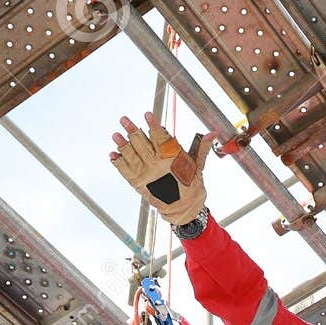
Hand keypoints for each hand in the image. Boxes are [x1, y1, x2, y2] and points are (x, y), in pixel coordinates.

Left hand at [110, 113, 213, 227]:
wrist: (184, 209)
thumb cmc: (191, 186)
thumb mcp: (198, 166)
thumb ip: (201, 148)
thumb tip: (213, 134)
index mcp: (172, 159)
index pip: (161, 138)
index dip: (153, 126)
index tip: (147, 115)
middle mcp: (157, 166)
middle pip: (142, 144)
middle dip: (132, 131)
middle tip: (124, 120)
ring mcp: (146, 175)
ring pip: (132, 156)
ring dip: (122, 145)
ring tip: (115, 135)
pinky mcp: (139, 184)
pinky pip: (126, 172)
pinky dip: (118, 163)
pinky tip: (112, 154)